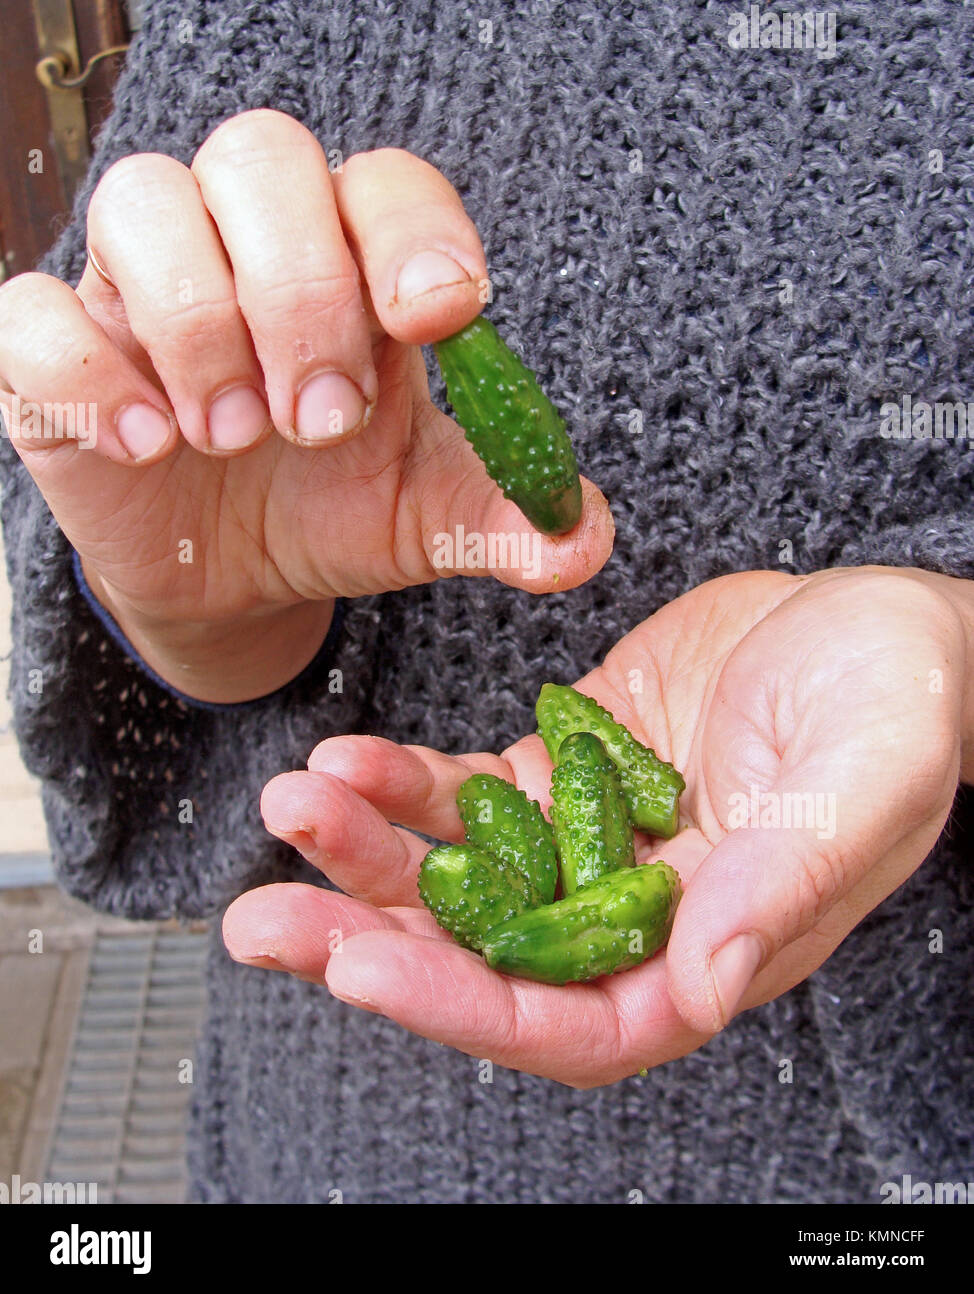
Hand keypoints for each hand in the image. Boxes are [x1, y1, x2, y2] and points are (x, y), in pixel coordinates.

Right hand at [0, 109, 612, 699]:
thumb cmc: (335, 507)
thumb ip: (502, 515)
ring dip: (199, 321)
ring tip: (236, 436)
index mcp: (352, 263)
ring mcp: (138, 290)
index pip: (380, 182)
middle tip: (321, 420)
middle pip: (258, 157)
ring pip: (140, 199)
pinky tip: (147, 448)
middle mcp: (242, 246)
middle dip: (299, 288)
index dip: (411, 231)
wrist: (230, 572)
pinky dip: (86, 375)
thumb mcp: (426, 516)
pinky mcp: (54, 357)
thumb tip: (580, 540)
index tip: (437, 319)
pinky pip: (29, 315)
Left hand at [222, 566, 973, 1085]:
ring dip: (365, 856)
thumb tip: (703, 981)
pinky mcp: (570, 771)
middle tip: (266, 915)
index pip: (573, 1020)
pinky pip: (471, 793)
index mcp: (709, 949)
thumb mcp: (868, 778)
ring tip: (290, 805)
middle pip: (484, 962)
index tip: (362, 971)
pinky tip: (349, 759)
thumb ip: (788, 879)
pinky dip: (405, 783)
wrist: (875, 624)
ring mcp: (593, 842)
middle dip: (369, 945)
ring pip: (460, 877)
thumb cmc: (903, 701)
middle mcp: (635, 915)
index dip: (465, 1009)